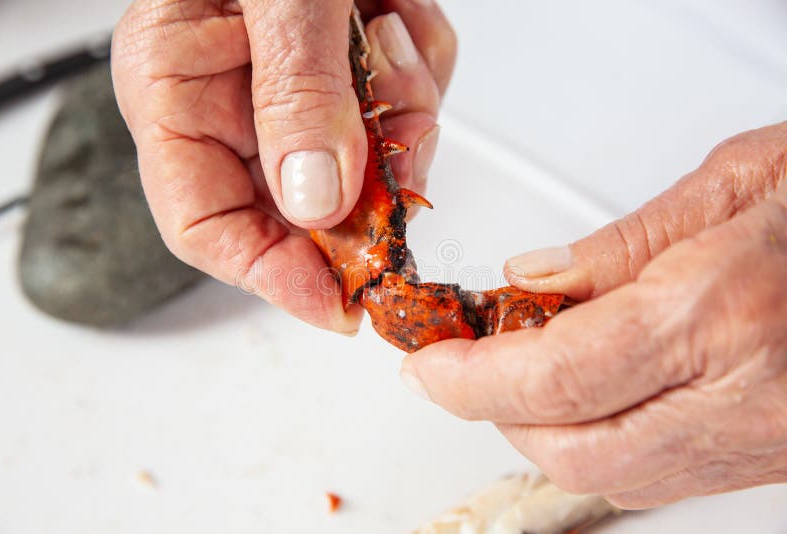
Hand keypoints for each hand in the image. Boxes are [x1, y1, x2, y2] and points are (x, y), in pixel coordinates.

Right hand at [111, 0, 455, 331]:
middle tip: (400, 155)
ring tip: (391, 40)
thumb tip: (315, 199)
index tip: (341, 303)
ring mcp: (295, 90)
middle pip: (301, 210)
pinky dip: (418, 72)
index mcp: (176, 88)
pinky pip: (398, 107)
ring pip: (365, 162)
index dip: (273, 276)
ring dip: (401, 119)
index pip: (205, 227)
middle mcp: (231, 101)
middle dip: (366, 192)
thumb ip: (295, 90)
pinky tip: (399, 17)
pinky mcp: (346, 69)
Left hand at [400, 122, 786, 507]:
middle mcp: (743, 394)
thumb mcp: (734, 181)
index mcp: (719, 310)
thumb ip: (620, 245)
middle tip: (460, 366)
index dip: (468, 380)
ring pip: (609, 473)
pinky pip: (658, 477)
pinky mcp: (774, 454)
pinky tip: (586, 398)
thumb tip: (530, 281)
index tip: (426, 367)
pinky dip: (597, 443)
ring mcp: (763, 439)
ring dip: (541, 430)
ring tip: (518, 372)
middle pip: (568, 446)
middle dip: (493, 412)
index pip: (549, 377)